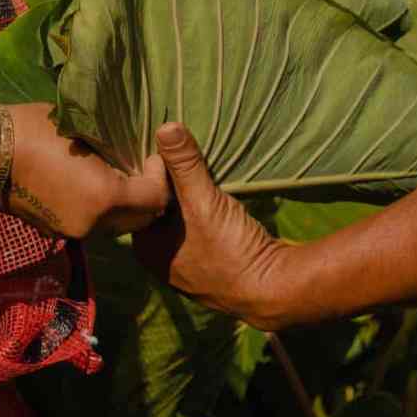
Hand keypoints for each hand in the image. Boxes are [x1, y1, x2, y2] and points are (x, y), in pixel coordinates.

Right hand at [6, 103, 169, 237]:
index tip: (153, 157)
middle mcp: (92, 224)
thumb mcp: (86, 130)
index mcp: (105, 197)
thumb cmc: (36, 130)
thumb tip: (137, 152)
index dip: (160, 177)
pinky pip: (92, 226)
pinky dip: (100, 211)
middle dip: (147, 196)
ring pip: (116, 226)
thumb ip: (117, 150)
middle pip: (139, 219)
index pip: (155, 199)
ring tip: (118, 177)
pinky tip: (92, 187)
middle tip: (141, 169)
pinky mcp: (55, 234)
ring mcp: (72, 232)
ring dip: (124, 206)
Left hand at [133, 123, 286, 328]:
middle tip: (191, 160)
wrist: (274, 289)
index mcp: (146, 248)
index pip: (142, 200)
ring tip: (208, 178)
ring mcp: (187, 267)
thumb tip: (165, 126)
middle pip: (163, 210)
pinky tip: (222, 204)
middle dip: (176, 187)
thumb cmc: (230, 249)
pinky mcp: (212, 267)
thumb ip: (185, 165)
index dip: (155, 175)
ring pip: (184, 221)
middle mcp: (161, 260)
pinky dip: (209, 217)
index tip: (172, 153)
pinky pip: (202, 233)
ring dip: (196, 201)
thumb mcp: (204, 201)